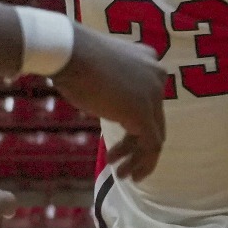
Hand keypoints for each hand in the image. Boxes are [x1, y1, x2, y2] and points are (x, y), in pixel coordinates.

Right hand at [53, 25, 168, 179]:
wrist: (70, 53)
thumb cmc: (75, 58)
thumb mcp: (100, 70)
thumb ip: (114, 85)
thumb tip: (107, 104)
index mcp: (148, 60)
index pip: (148, 99)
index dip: (135, 123)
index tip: (117, 139)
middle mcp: (157, 75)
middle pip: (153, 118)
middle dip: (135, 144)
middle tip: (117, 161)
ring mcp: (153, 95)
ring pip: (155, 134)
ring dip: (138, 157)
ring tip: (122, 173)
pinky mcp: (144, 113)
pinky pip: (151, 145)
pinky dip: (143, 163)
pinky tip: (126, 173)